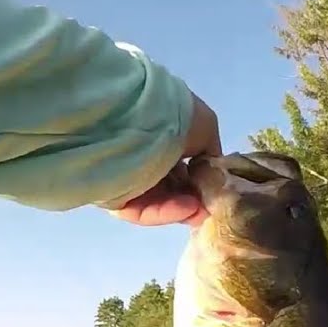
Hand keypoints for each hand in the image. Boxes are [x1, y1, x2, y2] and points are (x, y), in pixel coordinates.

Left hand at [109, 92, 221, 226]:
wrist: (141, 115)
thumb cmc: (175, 116)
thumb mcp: (205, 125)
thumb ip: (210, 150)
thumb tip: (211, 169)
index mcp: (158, 138)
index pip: (179, 166)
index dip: (199, 181)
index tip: (215, 191)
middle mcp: (140, 157)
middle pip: (168, 187)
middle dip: (191, 199)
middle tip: (208, 208)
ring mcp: (126, 178)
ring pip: (157, 201)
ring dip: (182, 207)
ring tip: (200, 209)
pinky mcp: (113, 197)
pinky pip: (142, 210)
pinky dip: (166, 212)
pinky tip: (187, 208)